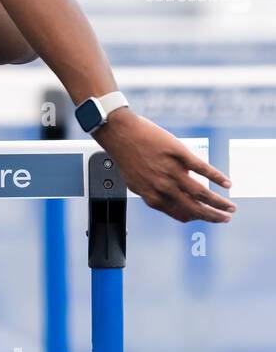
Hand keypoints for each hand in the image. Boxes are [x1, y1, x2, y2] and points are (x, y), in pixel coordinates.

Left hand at [94, 109, 233, 223]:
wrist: (120, 132)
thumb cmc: (126, 156)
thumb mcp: (135, 182)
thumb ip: (152, 194)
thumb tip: (168, 202)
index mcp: (152, 196)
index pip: (179, 214)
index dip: (195, 218)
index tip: (205, 218)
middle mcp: (163, 187)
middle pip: (193, 207)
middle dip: (212, 216)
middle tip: (225, 219)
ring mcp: (172, 171)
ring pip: (201, 192)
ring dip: (219, 202)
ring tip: (230, 208)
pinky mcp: (179, 154)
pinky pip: (202, 168)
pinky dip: (217, 177)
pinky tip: (227, 184)